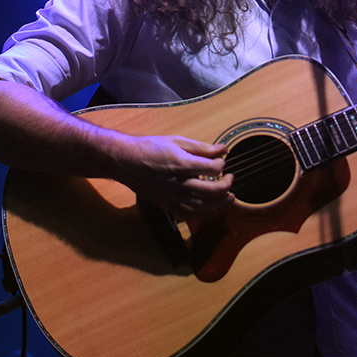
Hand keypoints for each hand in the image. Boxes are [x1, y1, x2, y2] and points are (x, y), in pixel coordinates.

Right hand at [119, 135, 233, 217]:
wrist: (126, 162)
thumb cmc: (150, 148)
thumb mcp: (176, 141)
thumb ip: (201, 147)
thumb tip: (222, 149)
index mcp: (182, 164)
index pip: (212, 169)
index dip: (221, 164)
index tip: (221, 160)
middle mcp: (179, 183)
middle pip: (212, 190)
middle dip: (226, 185)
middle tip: (230, 179)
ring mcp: (173, 197)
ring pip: (203, 206)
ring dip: (220, 203)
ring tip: (229, 198)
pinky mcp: (167, 205)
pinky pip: (188, 214)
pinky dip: (203, 214)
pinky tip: (211, 210)